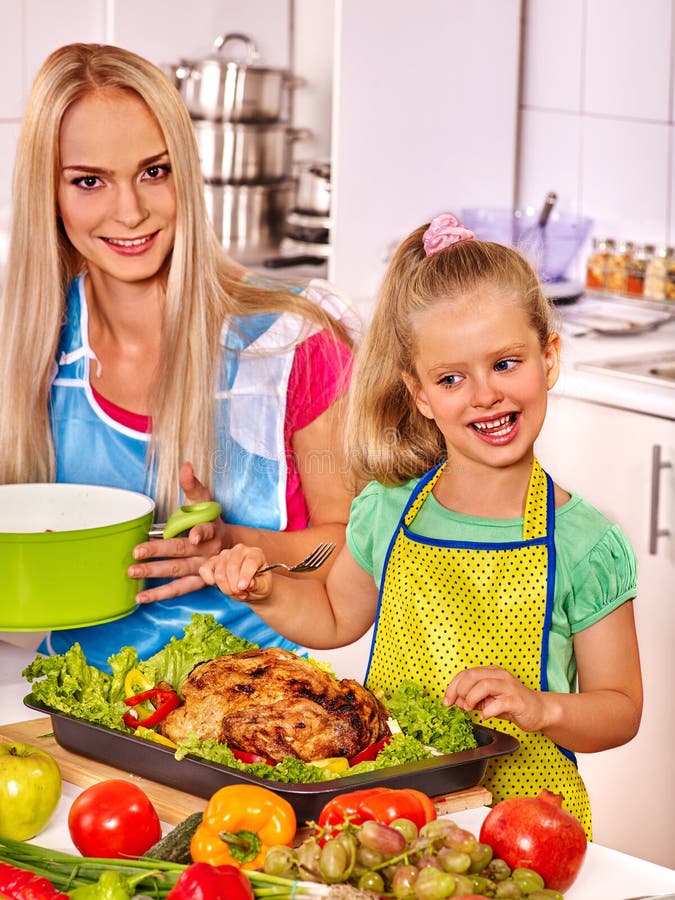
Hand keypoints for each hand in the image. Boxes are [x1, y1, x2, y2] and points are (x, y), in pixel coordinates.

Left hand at [130, 462, 228, 603]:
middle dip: (160, 551)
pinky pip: (178, 590)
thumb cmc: (211, 521)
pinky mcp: (197, 582)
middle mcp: (207, 551)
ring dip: (155, 572)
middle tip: (138, 551)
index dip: (200, 533)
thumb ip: (193, 486)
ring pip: (177, 571)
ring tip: (133, 571)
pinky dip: (159, 595)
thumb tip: (185, 466)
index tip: (193, 535)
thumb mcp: (205, 502)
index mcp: (211, 529)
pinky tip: (140, 598)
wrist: (231, 548)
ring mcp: (202, 568)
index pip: (207, 530)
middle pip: (183, 551)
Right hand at [200, 544, 273, 602]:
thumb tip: (249, 583)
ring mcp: (225, 554)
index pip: (249, 562)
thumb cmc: (259, 585)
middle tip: (241, 594)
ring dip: (225, 588)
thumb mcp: (264, 587)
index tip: (243, 588)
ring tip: (235, 592)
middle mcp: (240, 550)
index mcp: (255, 554)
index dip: (245, 576)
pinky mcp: (213, 561)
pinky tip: (216, 584)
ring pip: (219, 572)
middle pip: (232, 568)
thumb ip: (258, 585)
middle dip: (234, 587)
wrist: (251, 587)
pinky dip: (209, 579)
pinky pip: (205, 569)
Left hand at [444, 665, 547, 733]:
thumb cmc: (512, 704)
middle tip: (459, 705)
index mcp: (491, 672)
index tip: (446, 701)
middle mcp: (500, 676)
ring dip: (472, 698)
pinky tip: (484, 715)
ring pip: (484, 684)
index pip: (466, 673)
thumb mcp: (489, 700)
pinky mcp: (517, 701)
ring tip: (470, 709)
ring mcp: (509, 687)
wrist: (539, 710)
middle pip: (473, 675)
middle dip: (460, 690)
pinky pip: (500, 703)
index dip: (452, 686)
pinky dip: (488, 710)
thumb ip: (474, 699)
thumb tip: (457, 702)